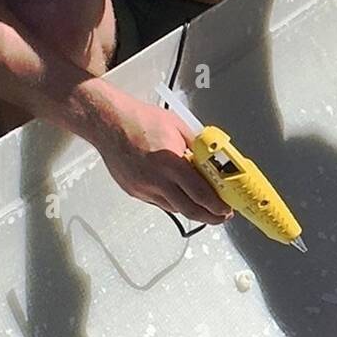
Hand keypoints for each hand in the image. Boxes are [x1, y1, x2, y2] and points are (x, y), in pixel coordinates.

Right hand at [85, 85, 233, 225]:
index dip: (216, 206)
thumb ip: (197, 145)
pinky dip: (172, 202)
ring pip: (174, 208)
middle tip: (220, 216)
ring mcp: (144, 188)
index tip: (226, 209)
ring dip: (190, 209)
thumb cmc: (141, 120)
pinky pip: (158, 203)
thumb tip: (214, 157)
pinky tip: (179, 195)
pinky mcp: (134, 191)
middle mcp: (156, 180)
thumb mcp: (178, 126)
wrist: (109, 123)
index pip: (200, 193)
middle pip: (188, 209)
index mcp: (171, 163)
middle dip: (209, 217)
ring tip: (203, 205)